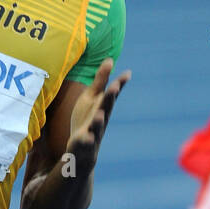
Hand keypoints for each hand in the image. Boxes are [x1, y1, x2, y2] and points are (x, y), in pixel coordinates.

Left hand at [66, 58, 130, 172]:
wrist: (82, 148)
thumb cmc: (87, 119)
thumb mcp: (92, 97)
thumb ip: (100, 81)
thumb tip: (110, 59)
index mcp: (103, 106)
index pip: (112, 94)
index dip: (119, 84)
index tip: (127, 74)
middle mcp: (101, 117)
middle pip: (107, 107)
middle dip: (110, 97)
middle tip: (115, 86)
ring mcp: (93, 131)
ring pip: (98, 125)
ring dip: (99, 119)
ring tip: (100, 114)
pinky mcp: (83, 142)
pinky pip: (86, 141)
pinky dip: (86, 139)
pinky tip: (86, 137)